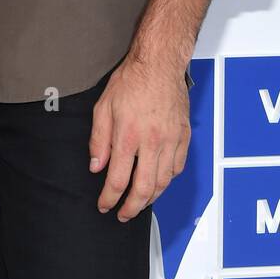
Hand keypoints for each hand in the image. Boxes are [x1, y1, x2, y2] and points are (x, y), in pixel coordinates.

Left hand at [88, 56, 190, 220]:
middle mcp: (152, 142)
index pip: (117, 179)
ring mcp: (171, 141)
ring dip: (151, 198)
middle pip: (144, 189)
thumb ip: (98, 139)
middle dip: (131, 208)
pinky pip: (177, 168)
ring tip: (139, 203)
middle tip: (123, 214)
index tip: (105, 206)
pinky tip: (159, 182)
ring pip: (163, 182)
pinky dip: (168, 180)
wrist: (159, 63)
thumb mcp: (103, 107)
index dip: (109, 198)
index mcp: (128, 136)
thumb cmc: (131, 80)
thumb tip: (96, 166)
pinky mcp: (184, 137)